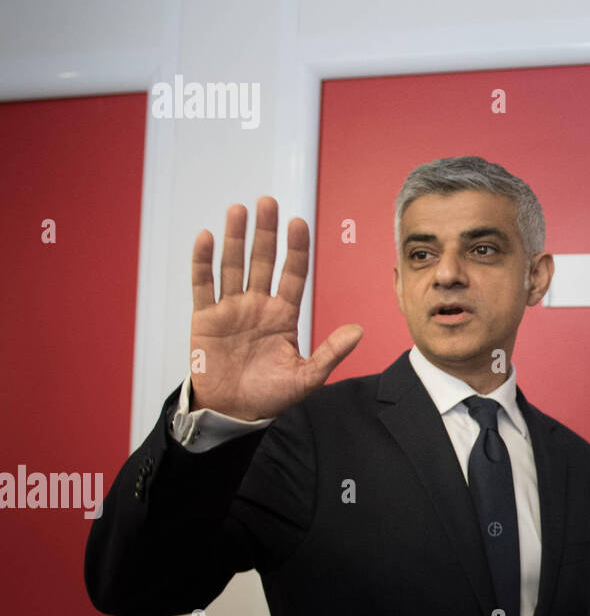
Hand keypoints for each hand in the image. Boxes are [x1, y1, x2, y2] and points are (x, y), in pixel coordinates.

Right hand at [189, 197, 362, 419]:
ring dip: (235, 238)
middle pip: (263, 261)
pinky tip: (207, 238)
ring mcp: (231, 308)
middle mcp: (258, 305)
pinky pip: (203, 285)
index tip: (299, 222)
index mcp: (284, 314)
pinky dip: (203, 262)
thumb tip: (359, 331)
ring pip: (233, 265)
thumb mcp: (306, 377)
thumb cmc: (270, 396)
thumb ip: (331, 353)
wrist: (233, 413)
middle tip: (268, 202)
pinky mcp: (205, 318)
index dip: (296, 249)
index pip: (293, 274)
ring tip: (239, 210)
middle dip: (266, 232)